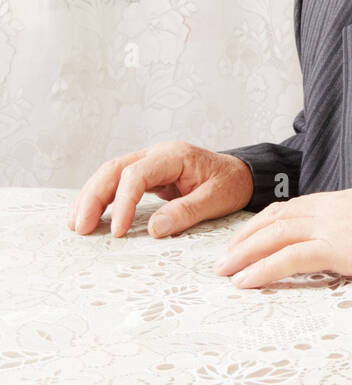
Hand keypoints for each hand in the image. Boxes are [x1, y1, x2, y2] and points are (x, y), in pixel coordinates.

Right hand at [68, 141, 254, 238]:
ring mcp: (151, 162)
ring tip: (76, 225)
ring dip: (91, 197)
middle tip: (80, 227)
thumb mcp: (216, 200)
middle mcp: (157, 154)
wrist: (242, 174)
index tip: (118, 231)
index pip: (137, 174)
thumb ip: (186, 213)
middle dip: (93, 197)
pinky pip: (118, 182)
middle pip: (114, 169)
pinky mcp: (148, 174)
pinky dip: (102, 199)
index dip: (123, 202)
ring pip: (110, 173)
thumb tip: (154, 229)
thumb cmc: (232, 184)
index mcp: (175, 156)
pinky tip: (91, 216)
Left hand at [213, 189, 351, 287]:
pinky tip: (245, 283)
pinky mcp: (336, 246)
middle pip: (275, 218)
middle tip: (222, 259)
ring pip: (275, 235)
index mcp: (340, 200)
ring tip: (224, 272)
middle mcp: (331, 206)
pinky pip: (288, 257)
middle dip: (244, 238)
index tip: (243, 241)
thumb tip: (338, 251)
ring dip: (244, 254)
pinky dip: (262, 269)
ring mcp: (332, 224)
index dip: (262, 224)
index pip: (291, 208)